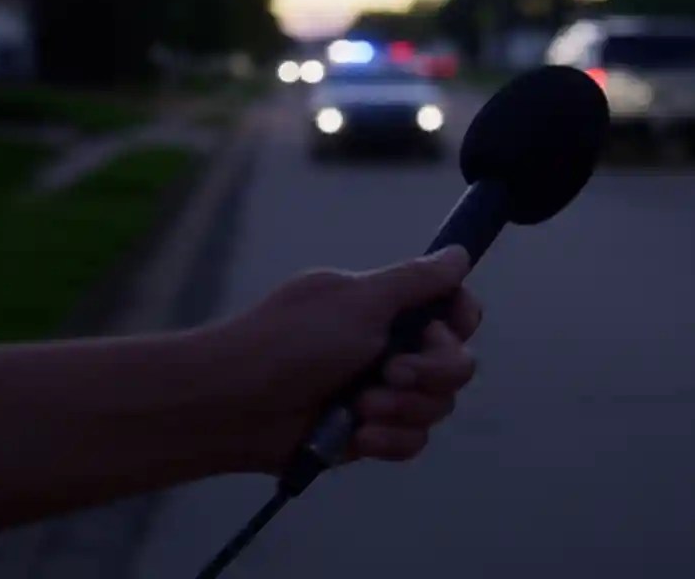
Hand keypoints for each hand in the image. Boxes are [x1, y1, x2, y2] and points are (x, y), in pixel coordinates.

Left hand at [227, 246, 481, 471]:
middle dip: (431, 372)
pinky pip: (412, 441)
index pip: (453, 310)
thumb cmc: (290, 341)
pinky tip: (359, 435)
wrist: (235, 404)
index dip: (459, 322)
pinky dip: (391, 439)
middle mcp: (388, 346)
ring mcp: (380, 392)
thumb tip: (460, 253)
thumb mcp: (359, 301)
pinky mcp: (369, 433)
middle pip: (456, 363)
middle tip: (391, 371)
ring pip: (438, 406)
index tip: (441, 329)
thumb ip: (416, 280)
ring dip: (404, 408)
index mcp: (385, 307)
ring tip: (360, 408)